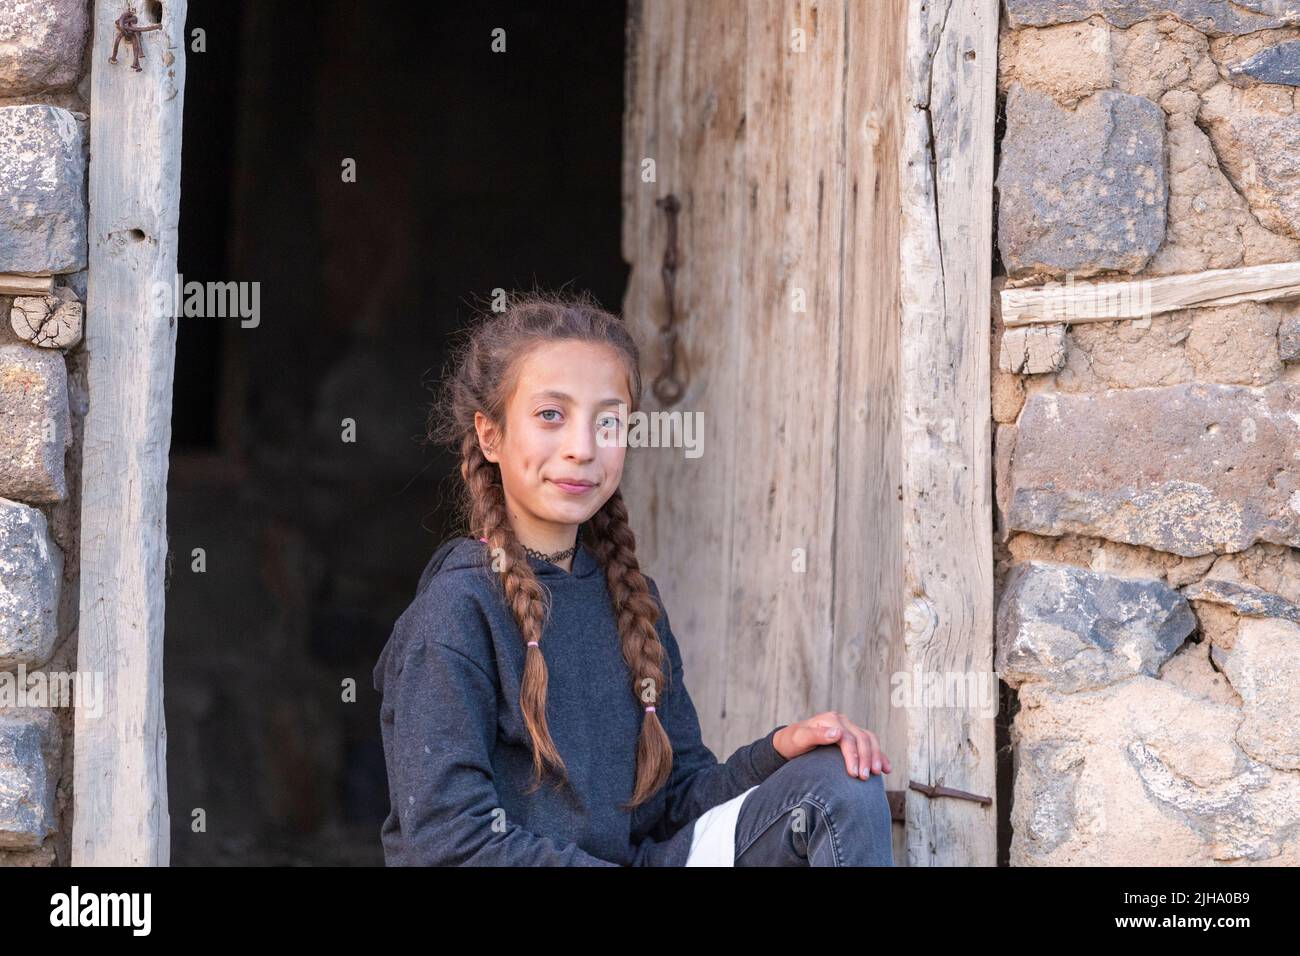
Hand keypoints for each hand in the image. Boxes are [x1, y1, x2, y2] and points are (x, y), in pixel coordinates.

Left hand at [773, 712, 891, 778]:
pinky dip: (880, 755)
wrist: (789, 742)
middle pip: (861, 738)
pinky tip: (886, 768)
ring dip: (876, 755)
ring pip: (869, 739)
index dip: (853, 756)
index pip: (848, 738)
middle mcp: (842, 722)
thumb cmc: (793, 742)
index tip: (854, 774)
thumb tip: (838, 733)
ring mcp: (849, 728)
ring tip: (877, 773)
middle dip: (866, 758)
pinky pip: (870, 743)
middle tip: (865, 777)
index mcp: (831, 720)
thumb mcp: (799, 739)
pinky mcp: (853, 737)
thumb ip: (816, 735)